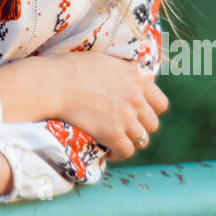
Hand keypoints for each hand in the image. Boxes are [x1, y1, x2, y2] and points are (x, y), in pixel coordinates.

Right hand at [52, 52, 168, 160]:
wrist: (54, 84)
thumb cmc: (72, 68)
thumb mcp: (106, 61)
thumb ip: (125, 71)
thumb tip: (135, 74)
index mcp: (136, 78)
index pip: (161, 104)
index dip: (152, 111)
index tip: (139, 114)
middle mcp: (136, 98)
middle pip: (153, 124)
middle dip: (140, 127)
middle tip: (124, 129)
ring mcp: (126, 117)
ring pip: (142, 139)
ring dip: (129, 141)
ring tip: (116, 142)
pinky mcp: (113, 133)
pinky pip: (127, 151)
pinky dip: (118, 154)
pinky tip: (108, 152)